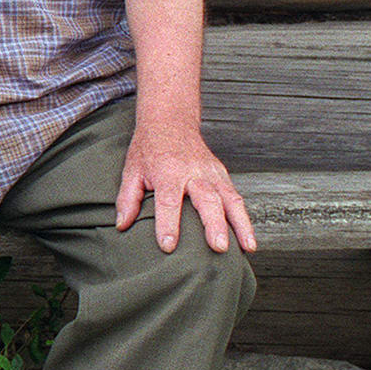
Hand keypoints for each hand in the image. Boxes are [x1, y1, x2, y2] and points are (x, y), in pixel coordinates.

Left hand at [115, 122, 256, 253]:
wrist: (170, 121)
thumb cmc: (149, 149)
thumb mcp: (132, 170)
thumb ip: (128, 199)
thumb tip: (122, 225)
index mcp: (168, 172)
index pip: (168, 201)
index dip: (168, 224)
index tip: (168, 245)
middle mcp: (193, 172)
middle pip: (207, 199)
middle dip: (214, 225)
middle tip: (218, 247)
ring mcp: (211, 173)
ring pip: (230, 199)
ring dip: (241, 225)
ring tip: (247, 248)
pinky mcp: (222, 175)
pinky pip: (236, 197)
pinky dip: (244, 218)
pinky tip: (248, 238)